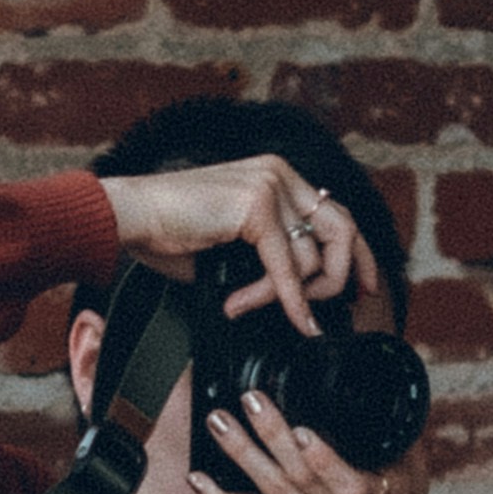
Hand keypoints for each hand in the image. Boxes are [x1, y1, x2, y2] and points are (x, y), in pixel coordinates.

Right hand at [97, 152, 361, 336]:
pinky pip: (287, 266)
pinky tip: (294, 320)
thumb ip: (268, 255)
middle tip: (335, 307)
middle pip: (342, 228)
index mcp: (275, 175)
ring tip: (247, 304)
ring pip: (312, 256)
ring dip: (288, 295)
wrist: (129, 215)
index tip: (363, 285)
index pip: (334, 212)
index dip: (357, 252)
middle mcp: (279, 173)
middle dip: (346, 274)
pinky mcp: (256, 204)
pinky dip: (289, 299)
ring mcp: (270, 184)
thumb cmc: (167, 230)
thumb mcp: (233, 241)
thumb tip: (297, 291)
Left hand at [181, 380, 435, 493]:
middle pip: (304, 479)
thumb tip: (374, 388)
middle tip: (252, 402)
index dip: (326, 461)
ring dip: (243, 455)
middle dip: (273, 436)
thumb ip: (396, 438)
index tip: (302, 432)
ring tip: (221, 424)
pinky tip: (201, 482)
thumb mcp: (413, 474)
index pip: (355, 484)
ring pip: (275, 493)